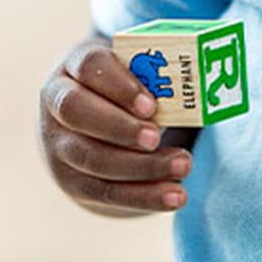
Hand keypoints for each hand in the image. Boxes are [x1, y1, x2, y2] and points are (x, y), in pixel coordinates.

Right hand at [40, 37, 193, 214]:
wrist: (88, 125)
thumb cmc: (123, 91)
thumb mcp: (130, 73)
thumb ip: (156, 75)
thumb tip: (205, 77)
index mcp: (72, 66)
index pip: (88, 66)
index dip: (119, 84)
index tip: (151, 105)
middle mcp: (55, 102)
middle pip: (76, 111)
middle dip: (119, 126)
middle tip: (157, 137)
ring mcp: (58, 144)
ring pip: (92, 158)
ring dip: (140, 166)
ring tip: (183, 165)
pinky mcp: (72, 180)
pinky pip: (106, 192)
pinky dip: (144, 196)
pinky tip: (175, 195)